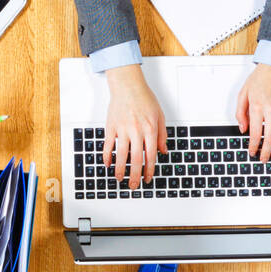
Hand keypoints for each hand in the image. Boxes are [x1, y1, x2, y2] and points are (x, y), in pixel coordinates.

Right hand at [102, 66, 166, 188]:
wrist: (128, 85)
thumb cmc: (144, 98)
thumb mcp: (159, 116)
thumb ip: (162, 135)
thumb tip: (164, 151)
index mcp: (150, 129)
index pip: (150, 155)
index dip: (149, 170)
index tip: (147, 179)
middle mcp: (137, 131)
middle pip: (136, 159)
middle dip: (135, 175)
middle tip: (133, 185)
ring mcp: (123, 129)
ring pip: (121, 154)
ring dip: (120, 169)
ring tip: (120, 178)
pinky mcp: (111, 127)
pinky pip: (108, 145)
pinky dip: (107, 156)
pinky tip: (108, 164)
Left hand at [235, 63, 270, 160]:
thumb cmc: (260, 78)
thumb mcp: (243, 94)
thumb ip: (240, 113)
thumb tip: (243, 129)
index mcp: (258, 106)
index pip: (255, 132)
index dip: (253, 146)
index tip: (251, 152)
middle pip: (270, 138)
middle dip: (266, 152)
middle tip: (263, 159)